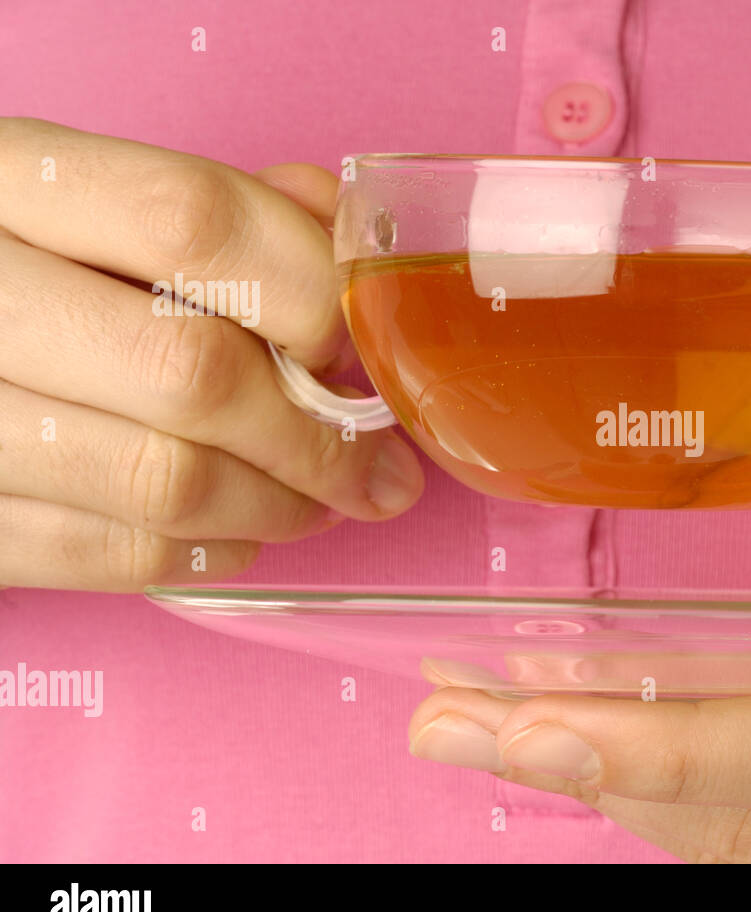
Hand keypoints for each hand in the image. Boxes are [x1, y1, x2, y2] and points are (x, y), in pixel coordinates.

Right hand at [0, 119, 424, 590]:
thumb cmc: (26, 271)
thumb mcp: (91, 206)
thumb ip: (225, 214)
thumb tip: (353, 248)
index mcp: (9, 180)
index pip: (194, 223)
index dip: (309, 292)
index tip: (360, 347)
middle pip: (190, 371)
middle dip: (316, 436)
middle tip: (376, 469)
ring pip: (161, 481)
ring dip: (275, 506)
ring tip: (320, 504)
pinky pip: (106, 555)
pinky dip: (201, 554)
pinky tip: (239, 535)